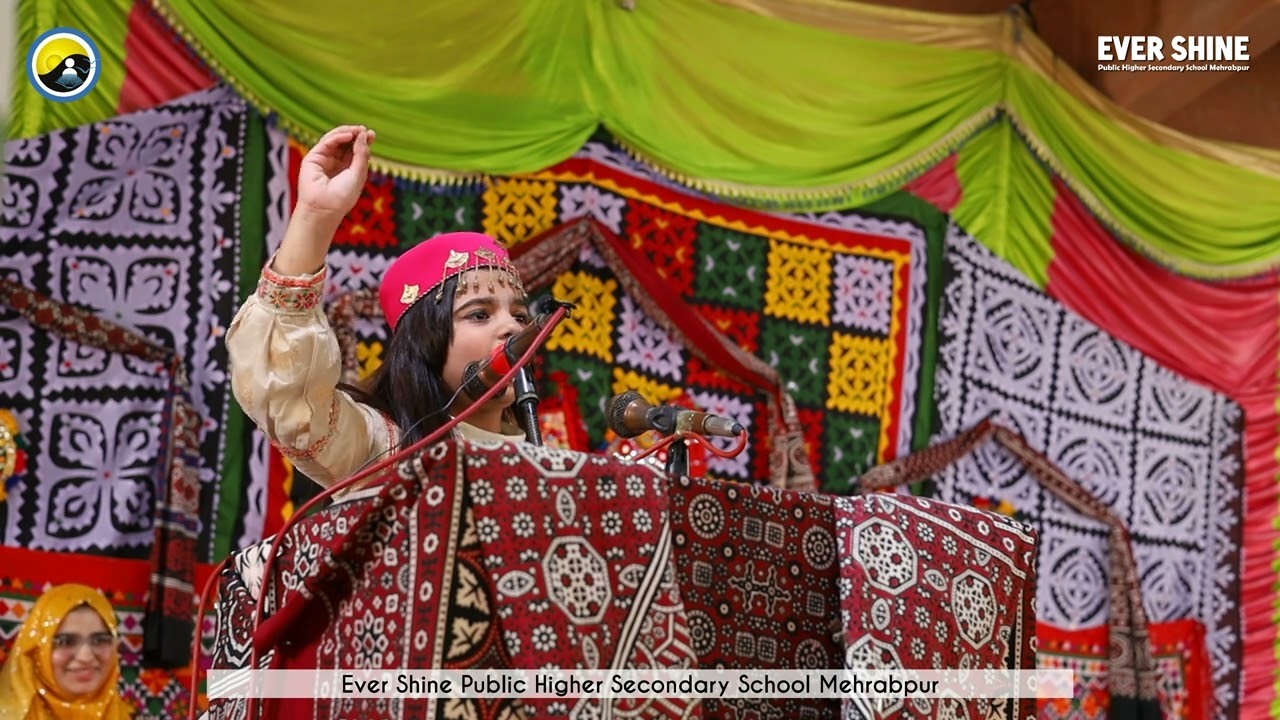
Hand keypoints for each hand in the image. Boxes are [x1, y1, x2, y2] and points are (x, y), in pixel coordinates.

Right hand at [271, 125, 375, 275]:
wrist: (324, 209)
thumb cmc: (342, 197)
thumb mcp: (358, 174)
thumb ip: (361, 154)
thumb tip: (363, 134)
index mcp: (348, 169)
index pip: (356, 151)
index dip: (363, 141)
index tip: (371, 134)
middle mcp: (336, 163)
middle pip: (346, 143)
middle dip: (356, 135)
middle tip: (365, 130)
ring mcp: (324, 159)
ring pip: (335, 140)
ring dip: (347, 133)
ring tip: (358, 130)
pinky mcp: (313, 157)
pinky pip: (326, 143)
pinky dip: (337, 137)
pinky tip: (348, 136)